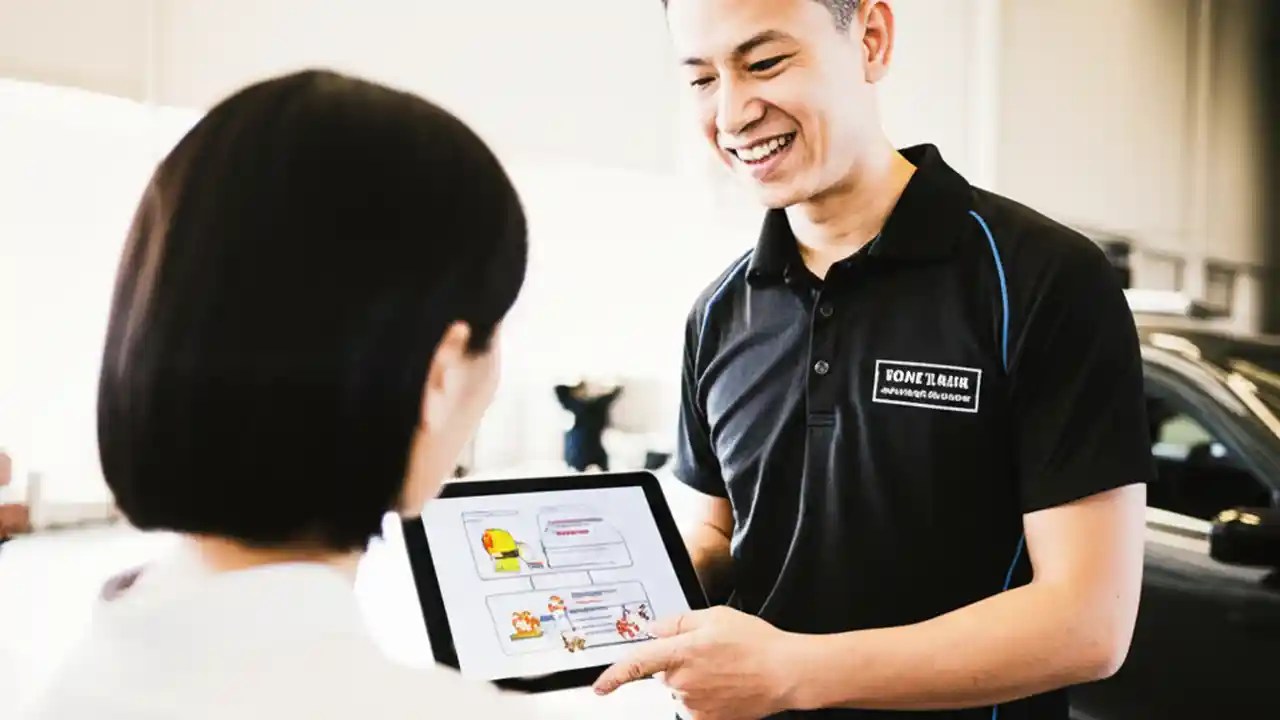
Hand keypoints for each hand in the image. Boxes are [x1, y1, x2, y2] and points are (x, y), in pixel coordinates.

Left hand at [593, 606, 802, 719]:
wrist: (785, 673)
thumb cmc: (756, 643)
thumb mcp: (715, 616)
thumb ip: (678, 622)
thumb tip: (653, 629)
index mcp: (682, 652)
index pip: (636, 664)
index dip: (613, 676)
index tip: (600, 686)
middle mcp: (683, 681)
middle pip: (661, 673)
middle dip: (675, 662)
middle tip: (706, 652)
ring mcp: (695, 704)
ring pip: (678, 689)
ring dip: (691, 680)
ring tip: (722, 669)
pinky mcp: (707, 719)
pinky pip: (693, 706)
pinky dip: (703, 696)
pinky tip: (725, 685)